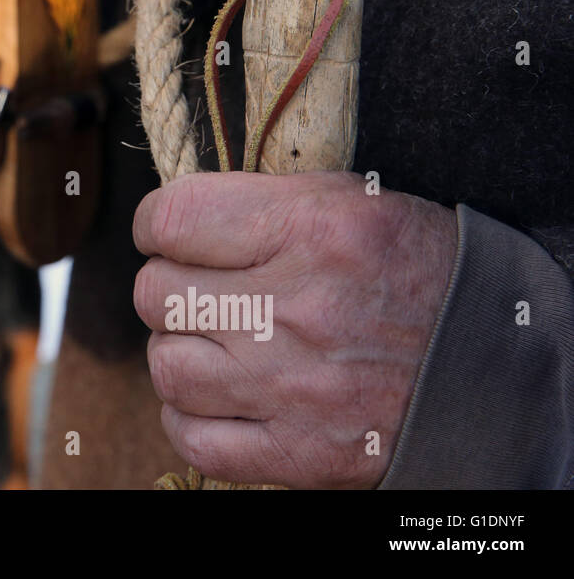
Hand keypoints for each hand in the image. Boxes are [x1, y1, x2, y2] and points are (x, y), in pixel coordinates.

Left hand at [132, 171, 457, 487]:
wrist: (497, 364)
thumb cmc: (416, 269)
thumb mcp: (349, 201)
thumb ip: (257, 202)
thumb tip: (170, 220)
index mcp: (309, 231)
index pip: (169, 220)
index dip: (156, 224)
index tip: (172, 234)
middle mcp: (295, 309)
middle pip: (157, 294)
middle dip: (171, 286)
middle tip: (206, 289)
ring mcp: (294, 388)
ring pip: (166, 365)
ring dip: (180, 350)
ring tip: (215, 341)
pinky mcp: (300, 452)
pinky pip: (194, 438)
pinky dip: (191, 418)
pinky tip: (218, 396)